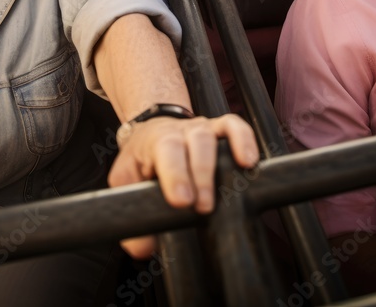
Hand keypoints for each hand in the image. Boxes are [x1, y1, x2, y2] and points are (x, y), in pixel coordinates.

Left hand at [107, 114, 257, 257]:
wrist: (150, 131)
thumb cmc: (141, 159)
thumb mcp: (126, 181)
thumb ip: (130, 213)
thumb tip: (142, 249)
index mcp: (157, 140)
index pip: (167, 150)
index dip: (176, 174)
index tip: (181, 201)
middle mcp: (181, 130)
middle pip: (197, 142)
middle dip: (202, 176)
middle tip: (203, 208)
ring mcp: (203, 127)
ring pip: (216, 135)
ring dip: (224, 164)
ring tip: (231, 194)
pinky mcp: (221, 128)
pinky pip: (236, 126)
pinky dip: (244, 140)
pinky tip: (249, 163)